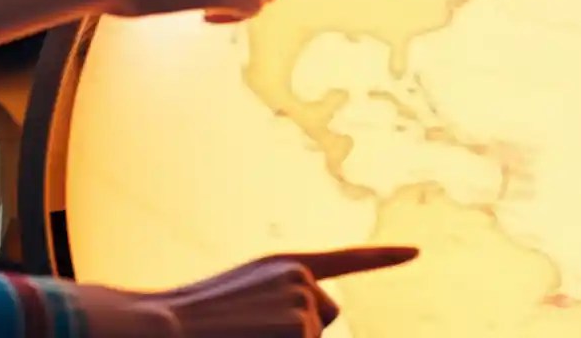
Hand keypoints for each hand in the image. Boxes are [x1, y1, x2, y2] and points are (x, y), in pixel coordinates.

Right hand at [81, 246, 418, 337]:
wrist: (164, 326)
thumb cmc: (192, 320)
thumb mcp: (243, 297)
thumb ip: (282, 300)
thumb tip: (315, 315)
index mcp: (284, 265)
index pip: (345, 260)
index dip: (383, 257)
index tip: (416, 252)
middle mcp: (301, 279)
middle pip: (324, 315)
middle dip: (302, 329)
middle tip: (251, 331)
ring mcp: (304, 304)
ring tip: (242, 337)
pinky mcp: (301, 329)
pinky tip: (251, 336)